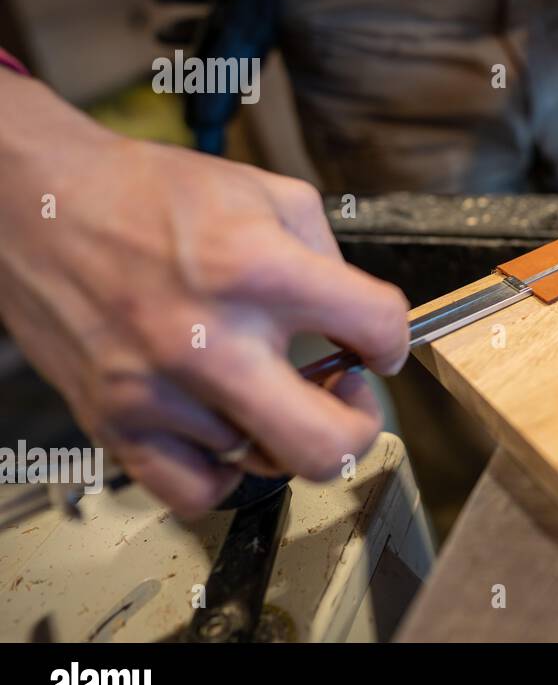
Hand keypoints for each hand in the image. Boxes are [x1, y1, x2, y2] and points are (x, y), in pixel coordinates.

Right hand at [0, 77, 409, 516]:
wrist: (36, 204)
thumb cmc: (148, 193)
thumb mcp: (265, 191)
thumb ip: (328, 256)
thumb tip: (358, 321)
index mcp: (256, 268)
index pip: (376, 327)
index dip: (395, 338)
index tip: (379, 345)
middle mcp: (209, 340)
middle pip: (328, 444)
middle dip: (361, 426)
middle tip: (348, 396)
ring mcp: (158, 392)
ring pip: (264, 463)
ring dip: (282, 429)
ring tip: (268, 386)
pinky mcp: (115, 423)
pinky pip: (197, 492)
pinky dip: (225, 471)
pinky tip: (227, 428)